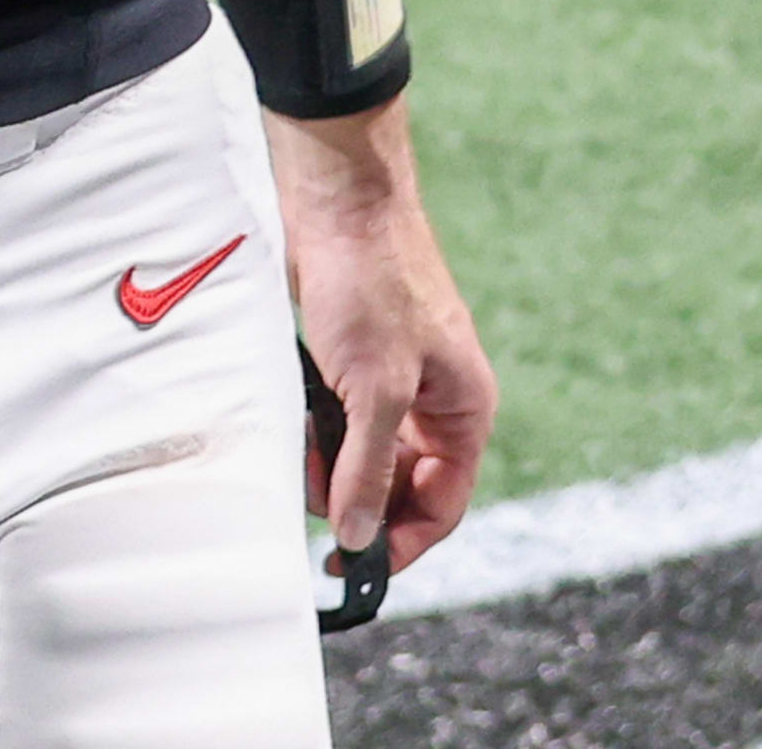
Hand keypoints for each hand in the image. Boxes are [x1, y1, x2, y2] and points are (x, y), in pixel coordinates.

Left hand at [268, 98, 496, 569]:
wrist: (335, 194)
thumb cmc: (371, 279)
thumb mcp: (375, 387)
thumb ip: (369, 467)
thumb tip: (359, 537)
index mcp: (463, 408)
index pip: (443, 502)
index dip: (403, 539)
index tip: (356, 566)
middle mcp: (434, 397)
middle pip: (404, 482)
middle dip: (361, 497)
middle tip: (317, 499)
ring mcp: (394, 375)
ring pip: (367, 450)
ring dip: (333, 462)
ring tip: (303, 450)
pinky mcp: (354, 355)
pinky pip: (340, 415)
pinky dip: (318, 427)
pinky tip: (297, 418)